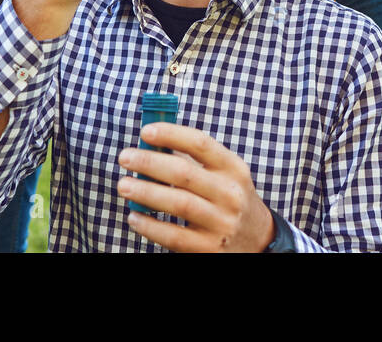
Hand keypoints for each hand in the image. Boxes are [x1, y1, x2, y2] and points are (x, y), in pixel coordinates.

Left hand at [116, 123, 275, 252]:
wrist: (258, 241)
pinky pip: (174, 236)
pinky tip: (134, 216)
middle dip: (149, 163)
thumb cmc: (229, 199)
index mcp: (233, 168)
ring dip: (146, 193)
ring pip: (179, 203)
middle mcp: (230, 194)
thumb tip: (151, 145)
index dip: (171, 134)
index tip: (145, 131)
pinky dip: (151, 226)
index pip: (200, 144)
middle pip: (184, 173)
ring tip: (124, 185)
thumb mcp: (225, 175)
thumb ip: (193, 161)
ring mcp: (221, 223)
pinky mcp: (209, 249)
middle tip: (125, 157)